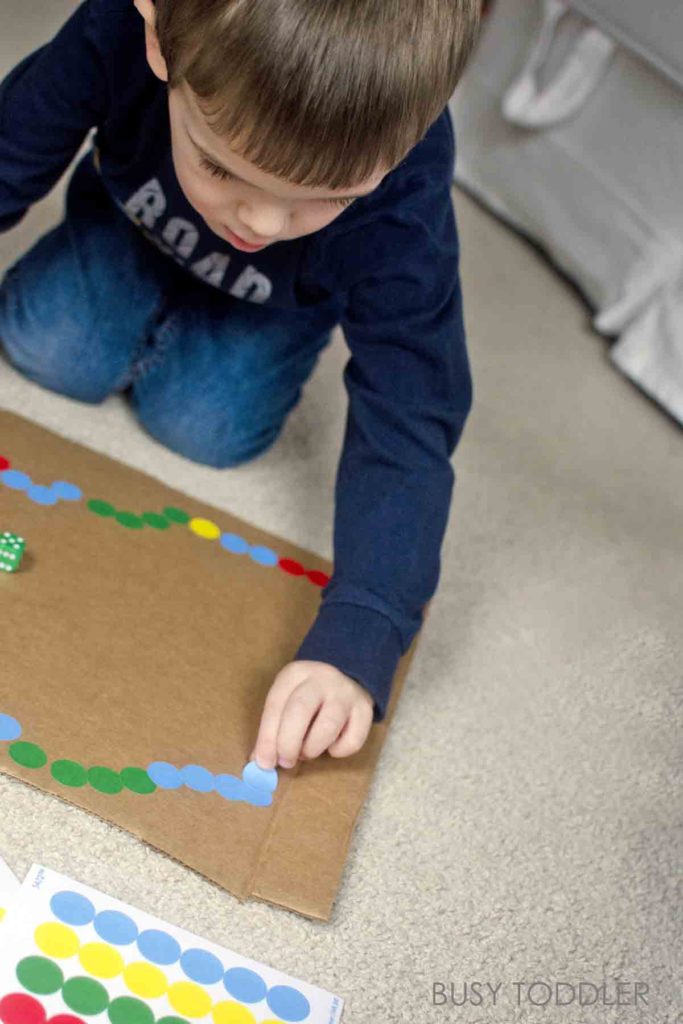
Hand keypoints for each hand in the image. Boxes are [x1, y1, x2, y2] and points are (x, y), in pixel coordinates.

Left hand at [249, 660, 374, 769]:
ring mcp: (346, 692)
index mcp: (295, 674)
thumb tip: (261, 762)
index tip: (263, 762)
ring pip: (328, 726)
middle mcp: (321, 679)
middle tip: (286, 762)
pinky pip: (352, 740)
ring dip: (312, 748)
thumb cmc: (308, 695)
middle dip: (288, 743)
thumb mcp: (286, 699)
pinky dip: (338, 751)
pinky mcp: (365, 709)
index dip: (267, 737)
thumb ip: (273, 728)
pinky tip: (331, 745)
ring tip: (307, 752)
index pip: (275, 705)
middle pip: (299, 711)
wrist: (347, 673)